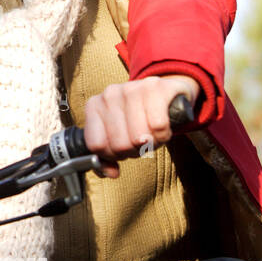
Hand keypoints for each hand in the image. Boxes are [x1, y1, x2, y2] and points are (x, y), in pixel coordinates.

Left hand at [81, 74, 199, 178]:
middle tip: (141, 141)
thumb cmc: (140, 116)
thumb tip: (110, 173)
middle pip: (119, 145)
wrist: (167, 93)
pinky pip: (158, 125)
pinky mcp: (156, 87)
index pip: (97, 145)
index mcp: (94, 106)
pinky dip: (164, 134)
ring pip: (139, 137)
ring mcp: (132, 88)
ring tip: (153, 134)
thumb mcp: (119, 134)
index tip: (122, 150)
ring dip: (151, 143)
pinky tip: (163, 127)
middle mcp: (110, 94)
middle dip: (134, 151)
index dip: (112, 156)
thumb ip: (108, 157)